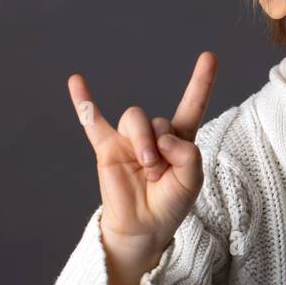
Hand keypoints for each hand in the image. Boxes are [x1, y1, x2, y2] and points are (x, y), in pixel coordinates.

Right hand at [67, 51, 217, 259]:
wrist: (144, 227)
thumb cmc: (170, 204)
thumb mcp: (192, 181)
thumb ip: (188, 154)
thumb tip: (164, 137)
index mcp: (179, 140)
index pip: (192, 105)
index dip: (201, 82)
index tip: (210, 56)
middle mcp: (154, 135)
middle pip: (157, 119)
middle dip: (160, 146)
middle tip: (159, 173)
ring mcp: (128, 140)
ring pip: (134, 118)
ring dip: (142, 141)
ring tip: (146, 167)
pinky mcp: (106, 148)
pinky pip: (92, 120)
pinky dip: (83, 102)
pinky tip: (76, 81)